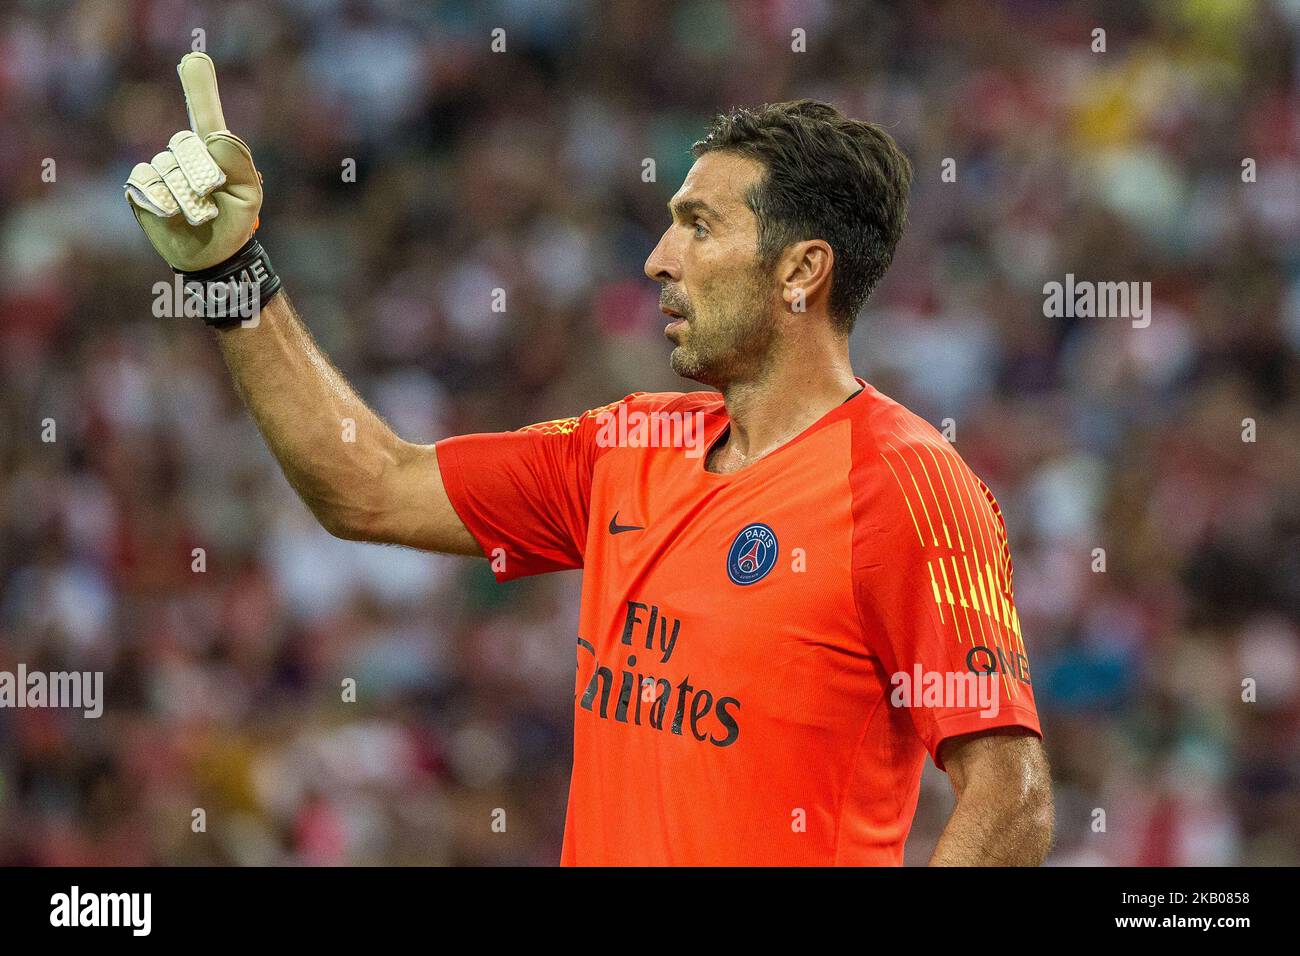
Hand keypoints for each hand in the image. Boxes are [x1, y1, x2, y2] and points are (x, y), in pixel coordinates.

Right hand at [125, 52, 261, 272]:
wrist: (213, 256)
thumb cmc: (234, 222)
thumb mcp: (247, 193)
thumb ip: (236, 161)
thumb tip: (215, 135)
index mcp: (214, 151)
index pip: (204, 114)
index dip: (199, 87)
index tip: (194, 60)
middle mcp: (185, 154)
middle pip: (185, 145)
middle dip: (201, 173)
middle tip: (212, 196)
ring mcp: (161, 169)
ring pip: (166, 168)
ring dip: (186, 196)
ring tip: (198, 215)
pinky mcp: (142, 187)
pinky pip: (147, 183)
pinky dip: (164, 201)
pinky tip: (174, 214)